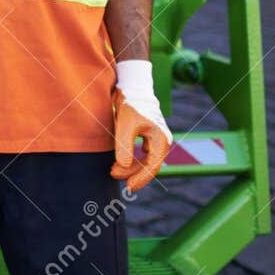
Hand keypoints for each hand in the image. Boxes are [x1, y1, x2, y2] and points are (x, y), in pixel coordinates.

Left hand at [110, 59, 170, 191]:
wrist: (132, 87)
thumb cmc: (131, 104)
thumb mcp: (125, 124)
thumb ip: (124, 146)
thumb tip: (122, 166)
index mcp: (161, 140)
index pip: (153, 166)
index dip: (141, 178)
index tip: (129, 186)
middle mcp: (162, 141)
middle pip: (149, 166)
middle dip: (132, 173)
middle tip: (113, 175)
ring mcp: (156, 139)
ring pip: (145, 161)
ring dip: (130, 167)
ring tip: (112, 170)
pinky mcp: (148, 136)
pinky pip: (142, 154)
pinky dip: (131, 159)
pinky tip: (121, 162)